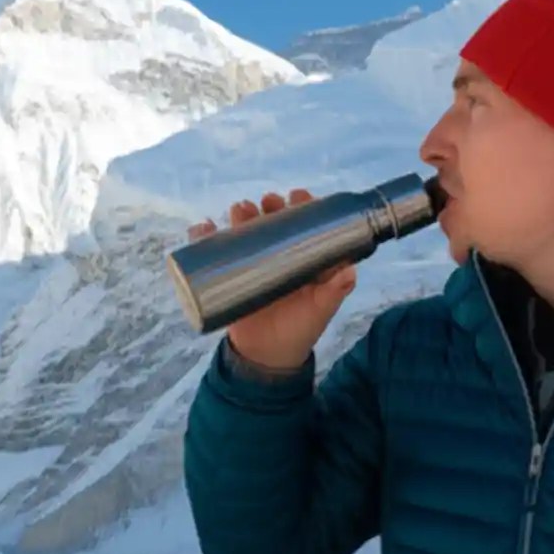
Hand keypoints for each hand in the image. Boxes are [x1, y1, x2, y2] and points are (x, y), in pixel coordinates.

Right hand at [187, 189, 356, 370]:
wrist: (265, 357)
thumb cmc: (299, 330)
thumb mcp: (320, 310)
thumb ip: (334, 291)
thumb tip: (349, 271)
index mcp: (303, 258)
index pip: (302, 224)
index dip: (300, 206)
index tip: (297, 196)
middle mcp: (277, 255)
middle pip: (271, 221)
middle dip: (268, 207)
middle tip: (267, 202)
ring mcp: (251, 263)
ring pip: (244, 230)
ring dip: (241, 215)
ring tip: (240, 210)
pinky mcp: (227, 274)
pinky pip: (212, 250)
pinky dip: (204, 236)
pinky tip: (204, 228)